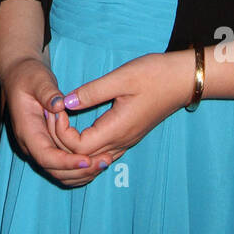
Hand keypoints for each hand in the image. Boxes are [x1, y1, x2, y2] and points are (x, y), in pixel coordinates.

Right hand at [2, 57, 103, 186]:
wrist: (19, 77)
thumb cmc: (28, 76)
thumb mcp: (37, 80)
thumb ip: (47, 93)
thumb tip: (59, 106)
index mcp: (27, 130)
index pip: (46, 156)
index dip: (67, 162)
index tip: (88, 159)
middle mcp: (31, 144)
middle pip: (54, 171)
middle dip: (80, 171)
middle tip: (105, 161)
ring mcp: (38, 147)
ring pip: (60, 174)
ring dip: (82, 173)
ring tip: (105, 162)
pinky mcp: (47, 147)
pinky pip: (63, 168)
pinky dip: (79, 170)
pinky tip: (97, 161)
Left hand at [49, 51, 193, 164]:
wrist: (183, 80)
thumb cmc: (154, 75)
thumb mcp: (121, 77)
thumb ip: (92, 92)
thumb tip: (65, 102)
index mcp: (117, 129)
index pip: (78, 148)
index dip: (60, 133)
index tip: (55, 110)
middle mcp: (121, 141)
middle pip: (81, 158)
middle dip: (60, 140)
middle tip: (51, 115)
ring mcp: (125, 141)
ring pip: (91, 158)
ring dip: (70, 146)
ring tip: (58, 122)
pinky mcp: (128, 136)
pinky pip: (100, 152)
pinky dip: (83, 147)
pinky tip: (73, 130)